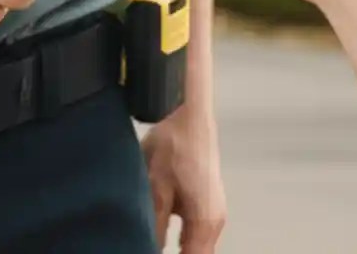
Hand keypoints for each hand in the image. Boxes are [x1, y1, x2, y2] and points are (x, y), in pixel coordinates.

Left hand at [144, 109, 225, 253]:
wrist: (188, 116)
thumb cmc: (173, 147)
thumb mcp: (156, 189)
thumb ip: (155, 227)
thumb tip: (148, 249)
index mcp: (205, 222)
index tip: (144, 252)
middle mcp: (214, 222)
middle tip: (142, 245)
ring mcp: (212, 212)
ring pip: (193, 245)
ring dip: (174, 249)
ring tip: (145, 241)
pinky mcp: (205, 203)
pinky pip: (192, 232)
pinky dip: (177, 236)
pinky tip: (156, 228)